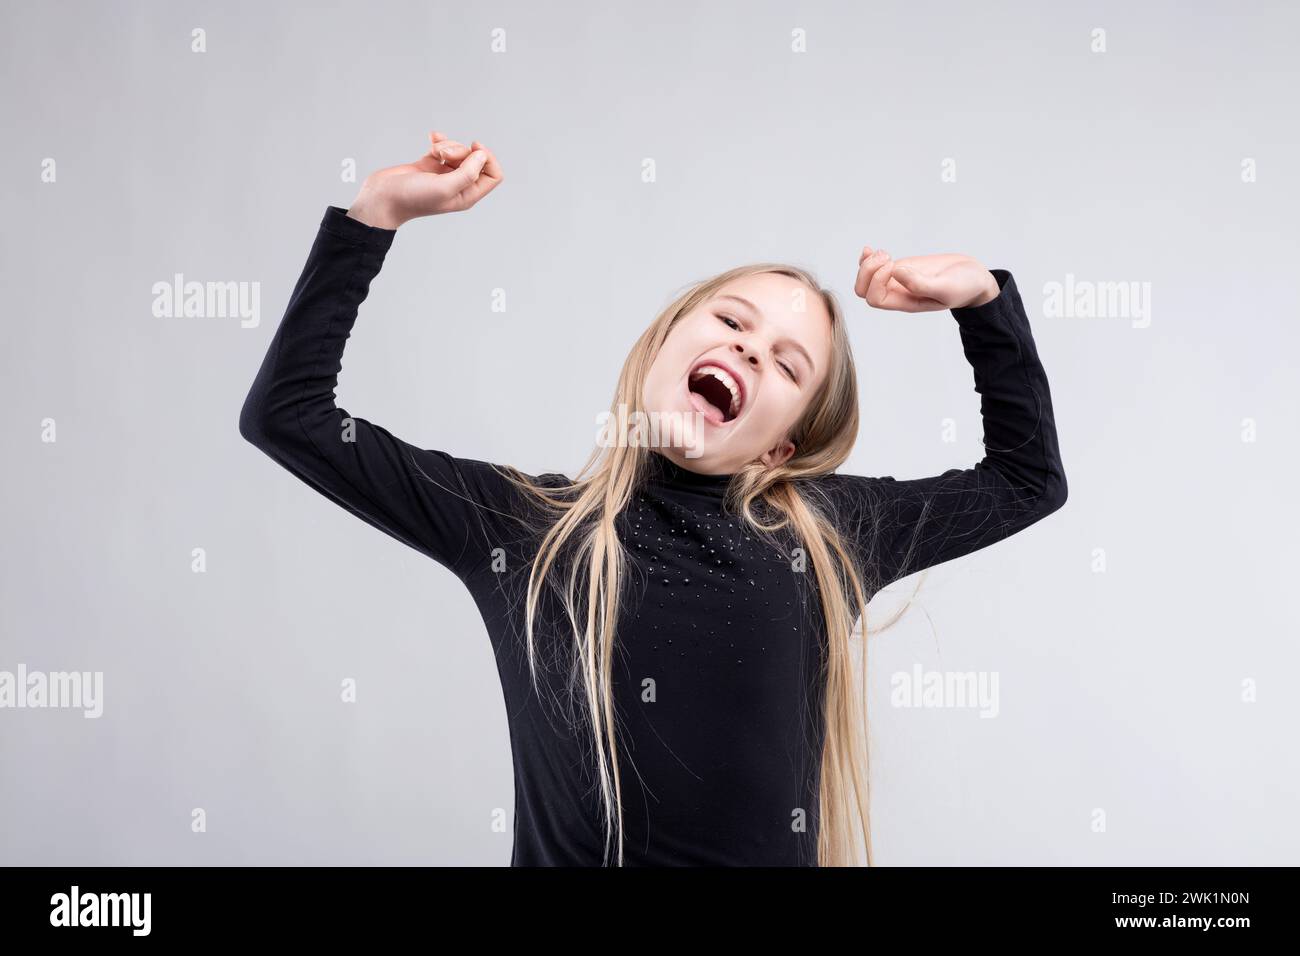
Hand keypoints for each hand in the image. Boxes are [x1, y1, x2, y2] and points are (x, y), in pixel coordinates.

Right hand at [347, 130, 504, 228]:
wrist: (382, 198)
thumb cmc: (412, 197)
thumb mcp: (444, 187)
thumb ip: (467, 173)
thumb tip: (482, 155)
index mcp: (467, 195)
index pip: (493, 175)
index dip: (488, 158)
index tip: (474, 148)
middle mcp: (458, 185)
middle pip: (475, 159)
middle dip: (460, 150)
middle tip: (444, 156)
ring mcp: (444, 175)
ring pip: (458, 150)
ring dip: (447, 146)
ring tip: (433, 152)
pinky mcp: (429, 165)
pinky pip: (443, 147)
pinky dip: (439, 141)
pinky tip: (431, 137)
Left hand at [853, 247, 999, 312]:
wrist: (974, 278)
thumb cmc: (963, 287)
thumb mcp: (946, 287)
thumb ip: (921, 284)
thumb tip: (896, 272)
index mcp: (906, 302)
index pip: (875, 298)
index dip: (877, 281)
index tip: (895, 265)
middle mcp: (898, 293)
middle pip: (864, 290)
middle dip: (867, 272)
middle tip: (886, 257)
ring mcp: (898, 280)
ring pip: (866, 278)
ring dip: (868, 263)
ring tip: (885, 253)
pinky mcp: (902, 267)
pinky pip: (876, 266)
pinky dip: (869, 257)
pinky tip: (872, 249)